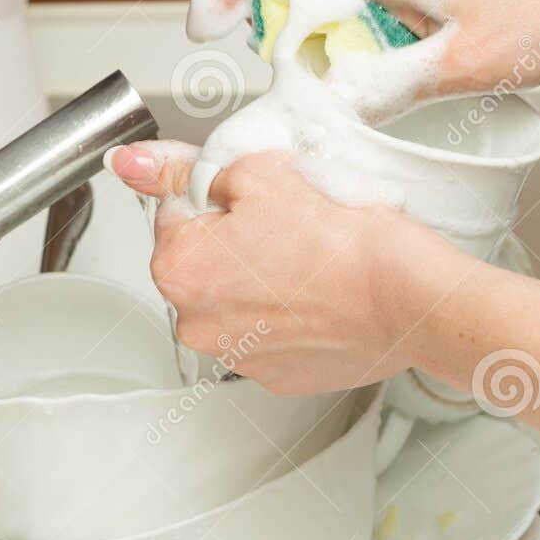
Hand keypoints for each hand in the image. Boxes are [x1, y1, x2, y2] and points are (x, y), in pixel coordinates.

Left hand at [108, 141, 473, 394]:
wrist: (408, 298)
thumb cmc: (343, 240)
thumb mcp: (257, 173)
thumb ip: (185, 170)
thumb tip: (131, 163)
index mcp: (178, 268)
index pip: (175, 213)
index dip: (218, 196)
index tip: (253, 197)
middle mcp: (195, 323)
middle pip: (202, 262)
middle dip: (234, 242)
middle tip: (288, 227)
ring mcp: (236, 356)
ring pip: (236, 300)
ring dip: (260, 281)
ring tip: (309, 263)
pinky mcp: (277, 376)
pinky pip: (268, 335)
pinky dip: (288, 316)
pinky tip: (320, 296)